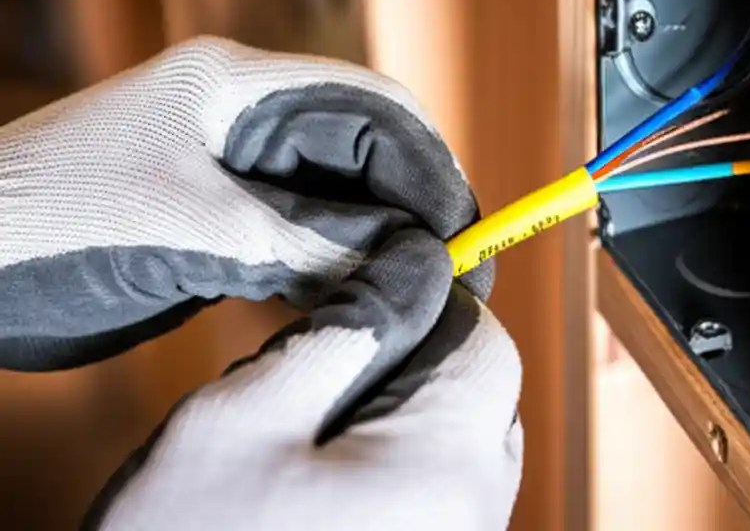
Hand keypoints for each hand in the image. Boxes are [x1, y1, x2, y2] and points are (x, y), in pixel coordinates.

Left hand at [0, 36, 491, 370]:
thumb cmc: (45, 218)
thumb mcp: (189, 225)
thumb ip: (303, 242)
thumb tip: (407, 263)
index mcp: (236, 87)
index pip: (369, 106)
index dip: (429, 163)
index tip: (464, 227)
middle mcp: (241, 123)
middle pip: (361, 155)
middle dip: (412, 208)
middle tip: (457, 271)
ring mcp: (228, 176)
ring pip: (335, 205)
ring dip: (378, 245)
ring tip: (419, 293)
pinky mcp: (214, 226)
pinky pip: (298, 245)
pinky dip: (332, 274)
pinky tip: (355, 305)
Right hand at [87, 242, 522, 530]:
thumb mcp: (243, 421)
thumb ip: (343, 332)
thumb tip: (414, 264)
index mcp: (446, 469)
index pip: (486, 345)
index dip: (434, 299)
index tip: (371, 285)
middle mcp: (476, 516)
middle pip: (480, 396)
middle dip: (412, 361)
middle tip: (323, 366)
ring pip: (457, 447)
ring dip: (398, 417)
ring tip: (305, 433)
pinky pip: (436, 496)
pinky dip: (392, 467)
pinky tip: (315, 481)